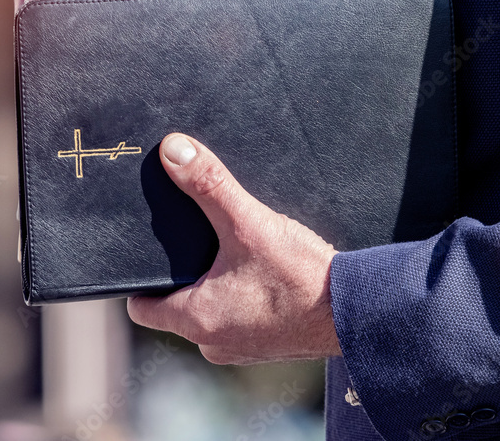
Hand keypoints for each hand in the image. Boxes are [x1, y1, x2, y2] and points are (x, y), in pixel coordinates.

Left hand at [127, 134, 341, 363]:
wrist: (359, 313)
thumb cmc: (303, 278)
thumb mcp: (250, 224)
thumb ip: (209, 186)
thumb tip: (173, 151)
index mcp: (196, 320)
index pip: (141, 308)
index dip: (140, 280)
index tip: (151, 253)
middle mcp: (213, 344)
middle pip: (177, 307)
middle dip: (186, 275)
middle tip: (198, 242)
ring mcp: (242, 348)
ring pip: (212, 312)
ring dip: (219, 285)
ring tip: (235, 252)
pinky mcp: (269, 345)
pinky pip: (241, 318)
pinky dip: (245, 297)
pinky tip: (265, 272)